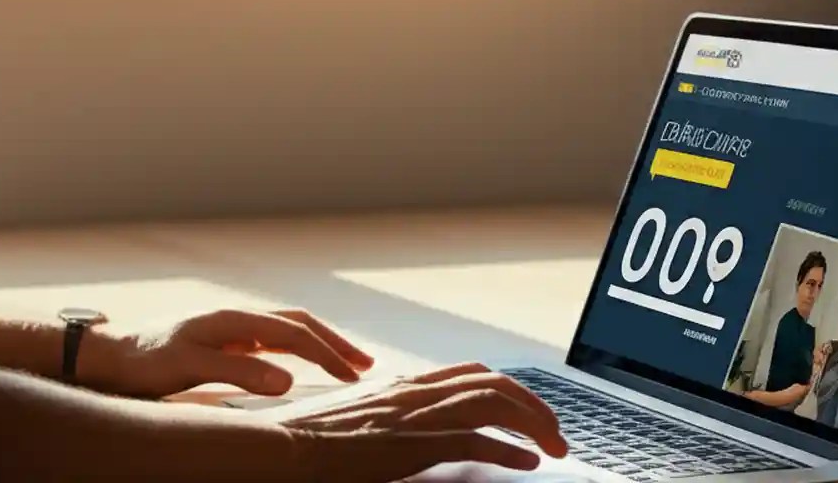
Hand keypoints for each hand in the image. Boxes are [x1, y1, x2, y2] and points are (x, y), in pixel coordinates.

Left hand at [81, 308, 374, 398]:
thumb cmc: (144, 362)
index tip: (354, 377)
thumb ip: (240, 372)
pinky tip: (301, 364)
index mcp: (236, 320)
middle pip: (300, 324)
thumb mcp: (189, 367)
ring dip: (320, 343)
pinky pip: (273, 341)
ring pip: (289, 329)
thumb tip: (290, 380)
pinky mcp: (224, 341)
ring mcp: (232, 328)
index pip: (296, 334)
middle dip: (336, 342)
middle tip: (367, 365)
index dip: (328, 355)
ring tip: (346, 361)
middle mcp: (239, 319)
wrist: (109, 355)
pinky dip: (298, 349)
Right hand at [283, 362, 567, 481]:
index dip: (508, 388)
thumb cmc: (307, 441)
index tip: (526, 408)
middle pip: (494, 381)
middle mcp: (416, 392)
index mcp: (403, 385)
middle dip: (533, 404)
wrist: (282, 448)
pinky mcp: (414, 444)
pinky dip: (510, 452)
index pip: (471, 373)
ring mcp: (417, 416)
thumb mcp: (356, 420)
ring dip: (534, 425)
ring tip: (554, 448)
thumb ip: (387, 417)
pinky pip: (477, 442)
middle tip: (555, 432)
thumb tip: (405, 432)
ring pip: (496, 403)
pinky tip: (526, 464)